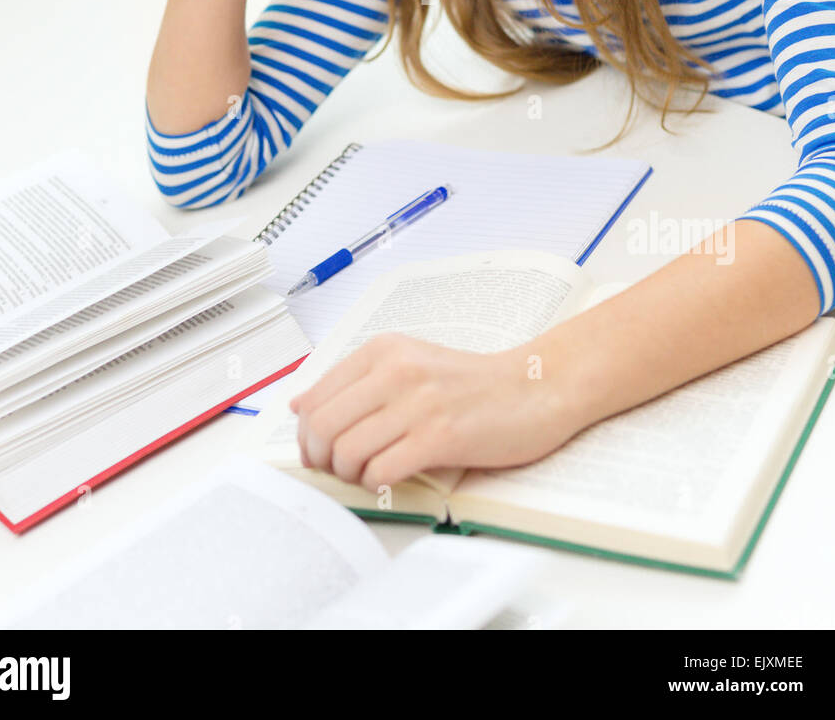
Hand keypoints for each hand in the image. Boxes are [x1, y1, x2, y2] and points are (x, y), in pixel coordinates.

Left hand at [288, 332, 583, 493]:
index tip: (317, 450)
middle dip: (319, 458)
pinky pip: (381, 470)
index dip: (306, 434)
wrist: (534, 387)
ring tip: (365, 473)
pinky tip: (389, 478)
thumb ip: (356, 381)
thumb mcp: (409, 363)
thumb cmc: (472, 383)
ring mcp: (418, 403)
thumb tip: (300, 406)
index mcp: (384, 350)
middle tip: (335, 469)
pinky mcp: (440, 436)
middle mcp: (396, 370)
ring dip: (348, 474)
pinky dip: (375, 484)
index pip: (314, 397)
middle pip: (322, 426)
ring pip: (346, 451)